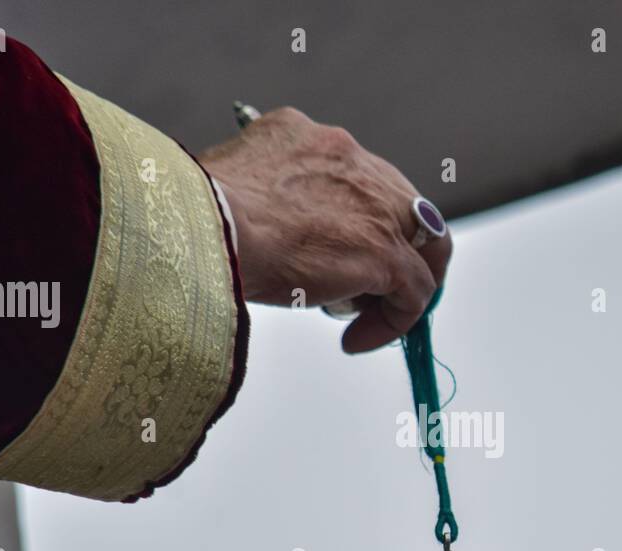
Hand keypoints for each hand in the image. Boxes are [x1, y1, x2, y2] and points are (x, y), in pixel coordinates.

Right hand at [197, 107, 451, 352]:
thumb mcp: (233, 193)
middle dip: (387, 249)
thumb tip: (264, 235)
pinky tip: (357, 340)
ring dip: (397, 285)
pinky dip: (396, 320)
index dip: (356, 218)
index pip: (356, 177)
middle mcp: (351, 157)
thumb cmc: (200, 217)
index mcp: (311, 138)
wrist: (204, 228)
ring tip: (362, 318)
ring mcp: (374, 204)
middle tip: (363, 290)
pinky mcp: (384, 251)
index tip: (337, 251)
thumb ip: (261, 202)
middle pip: (401, 205)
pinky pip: (414, 290)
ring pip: (420, 246)